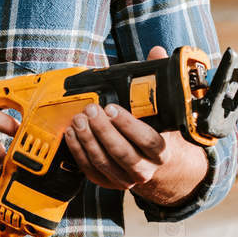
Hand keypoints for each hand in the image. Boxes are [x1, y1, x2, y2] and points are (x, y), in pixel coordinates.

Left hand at [63, 46, 206, 198]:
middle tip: (90, 110)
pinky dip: (79, 152)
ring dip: (88, 140)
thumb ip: (157, 83)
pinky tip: (72, 135)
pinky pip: (91, 170)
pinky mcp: (110, 183)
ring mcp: (126, 179)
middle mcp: (146, 169)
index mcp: (162, 151)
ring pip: (104, 162)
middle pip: (122, 153)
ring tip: (79, 119)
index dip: (128, 125)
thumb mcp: (165, 113)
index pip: (147, 141)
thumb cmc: (159, 134)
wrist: (159, 168)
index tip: (112, 108)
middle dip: (103, 130)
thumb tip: (157, 52)